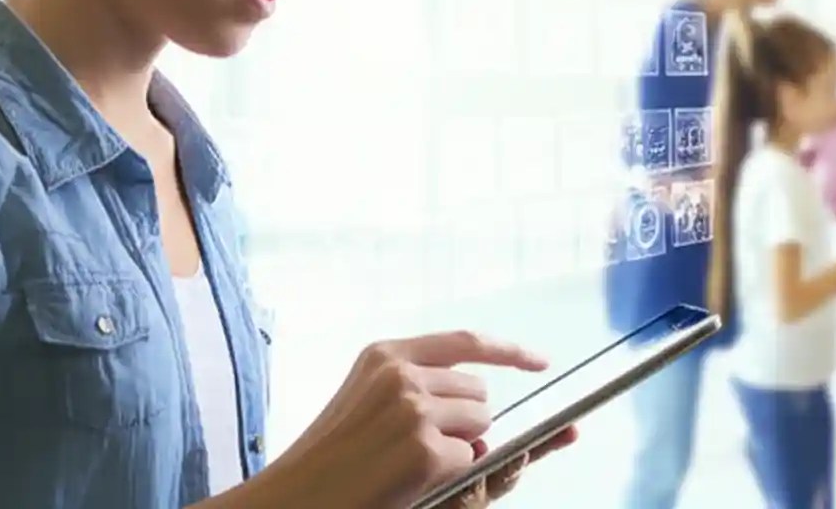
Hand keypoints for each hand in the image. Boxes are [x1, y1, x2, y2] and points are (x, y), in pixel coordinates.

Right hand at [267, 331, 551, 508]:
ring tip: (408, 463)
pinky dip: (449, 475)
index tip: (539, 360)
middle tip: (419, 448)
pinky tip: (408, 480)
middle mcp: (401, 374)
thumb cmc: (331, 458)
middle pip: (479, 392)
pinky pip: (468, 460)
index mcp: (385, 354)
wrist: (295, 496)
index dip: (509, 351)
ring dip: (459, 448)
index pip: (465, 341)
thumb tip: (482, 402)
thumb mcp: (366, 399)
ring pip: (481, 424)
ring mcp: (414, 409)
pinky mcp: (424, 450)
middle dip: (467, 422)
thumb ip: (417, 385)